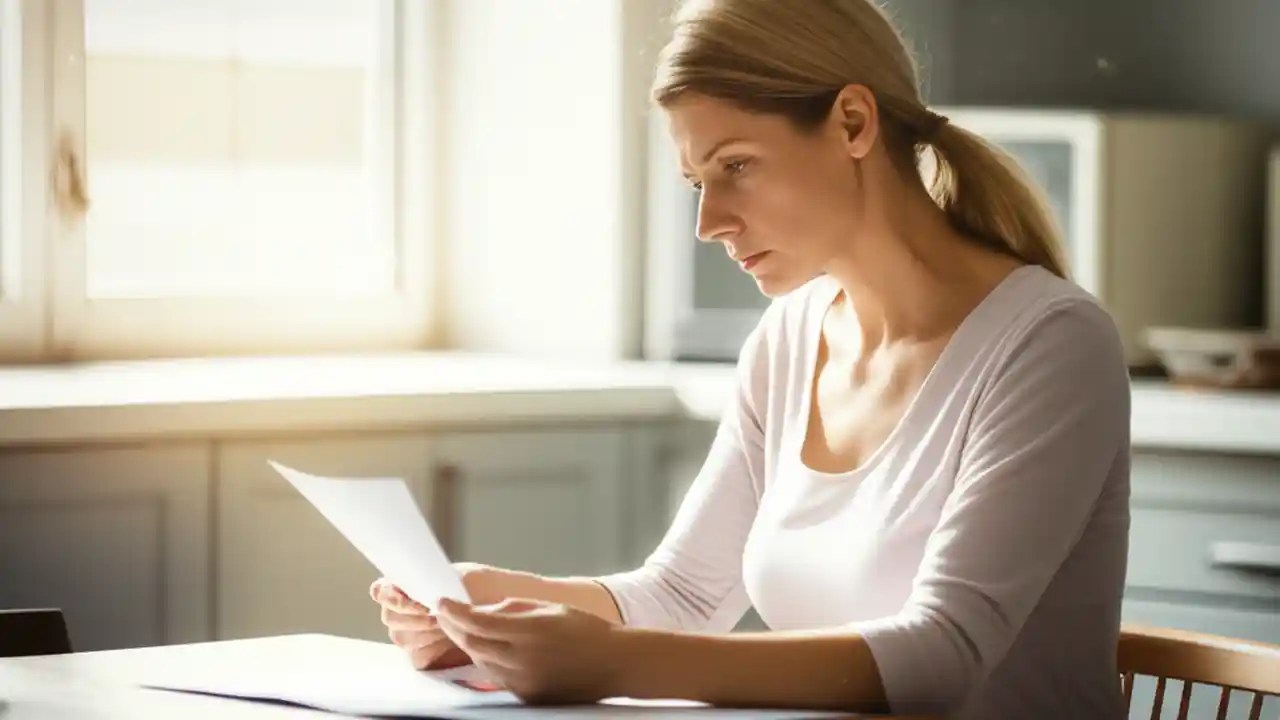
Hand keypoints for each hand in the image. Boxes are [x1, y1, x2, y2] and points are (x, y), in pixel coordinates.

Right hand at [370, 563, 500, 669]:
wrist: (503, 608)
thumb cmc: (482, 587)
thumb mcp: (465, 576)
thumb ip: (441, 583)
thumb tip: (427, 597)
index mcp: (404, 585)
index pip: (380, 591)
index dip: (394, 599)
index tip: (420, 604)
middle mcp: (401, 610)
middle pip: (389, 617)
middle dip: (414, 618)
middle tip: (439, 617)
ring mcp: (410, 634)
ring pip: (402, 637)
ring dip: (425, 633)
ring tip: (448, 627)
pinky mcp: (423, 655)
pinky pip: (416, 656)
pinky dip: (432, 650)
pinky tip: (449, 641)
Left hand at [435, 597, 622, 704]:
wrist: (615, 663)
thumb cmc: (587, 630)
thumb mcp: (550, 607)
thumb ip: (513, 608)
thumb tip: (482, 610)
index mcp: (529, 631)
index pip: (476, 621)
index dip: (454, 612)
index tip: (442, 602)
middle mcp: (523, 659)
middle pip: (472, 644)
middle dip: (453, 627)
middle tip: (445, 614)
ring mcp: (524, 681)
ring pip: (480, 661)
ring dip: (469, 644)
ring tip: (467, 628)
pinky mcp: (527, 695)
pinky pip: (496, 676)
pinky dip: (487, 660)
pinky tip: (490, 649)